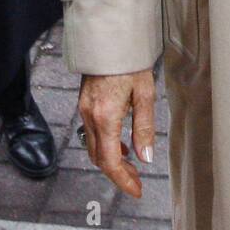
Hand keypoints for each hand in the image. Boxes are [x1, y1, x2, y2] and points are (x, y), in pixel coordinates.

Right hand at [78, 70, 155, 196]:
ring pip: (94, 148)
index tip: (136, 191)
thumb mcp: (145, 94)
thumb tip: (145, 157)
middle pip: (100, 158)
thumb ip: (144, 128)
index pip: (111, 161)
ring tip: (131, 165)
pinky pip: (92, 134)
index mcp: (106, 117)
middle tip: (136, 181)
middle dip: (118, 174)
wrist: (110, 38)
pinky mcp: (84, 104)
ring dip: (112, 160)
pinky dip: (106, 145)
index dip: (123, 180)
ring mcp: (84, 110)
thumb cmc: (131, 62)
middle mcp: (90, 116)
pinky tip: (121, 145)